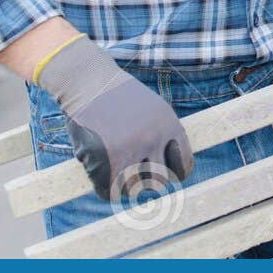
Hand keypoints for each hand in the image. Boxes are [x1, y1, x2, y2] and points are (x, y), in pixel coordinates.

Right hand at [34, 35, 192, 201]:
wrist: (89, 81)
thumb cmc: (120, 97)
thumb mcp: (153, 110)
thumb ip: (163, 137)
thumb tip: (169, 174)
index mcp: (169, 126)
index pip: (184, 165)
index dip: (174, 174)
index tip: (164, 174)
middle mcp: (153, 139)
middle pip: (159, 182)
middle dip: (147, 181)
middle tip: (135, 175)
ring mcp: (129, 149)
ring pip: (134, 189)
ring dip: (124, 186)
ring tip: (116, 174)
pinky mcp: (105, 158)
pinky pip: (109, 191)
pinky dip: (105, 188)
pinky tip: (100, 175)